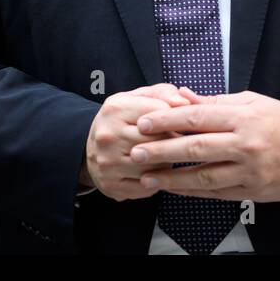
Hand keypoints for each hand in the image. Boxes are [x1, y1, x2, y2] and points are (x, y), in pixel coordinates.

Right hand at [83, 84, 195, 200]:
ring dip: (166, 162)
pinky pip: (148, 187)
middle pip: (158, 140)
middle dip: (172, 141)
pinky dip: (156, 181)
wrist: (93, 150)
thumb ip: (164, 94)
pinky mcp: (111, 185)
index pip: (159, 112)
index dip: (175, 118)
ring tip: (164, 155)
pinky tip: (153, 172)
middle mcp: (108, 136)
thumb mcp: (138, 98)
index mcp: (115, 109)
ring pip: (155, 166)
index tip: (180, 123)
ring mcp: (108, 163)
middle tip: (177, 141)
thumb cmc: (123, 121)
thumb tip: (186, 102)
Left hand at [128, 87, 279, 200]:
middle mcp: (245, 145)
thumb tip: (182, 96)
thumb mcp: (252, 102)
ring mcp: (249, 172)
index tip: (144, 123)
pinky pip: (216, 194)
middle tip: (136, 152)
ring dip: (172, 179)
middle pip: (195, 149)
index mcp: (243, 118)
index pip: (197, 118)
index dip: (166, 120)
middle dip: (161, 151)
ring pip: (203, 178)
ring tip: (148, 178)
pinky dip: (192, 193)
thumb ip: (216, 103)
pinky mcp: (253, 192)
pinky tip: (174, 188)